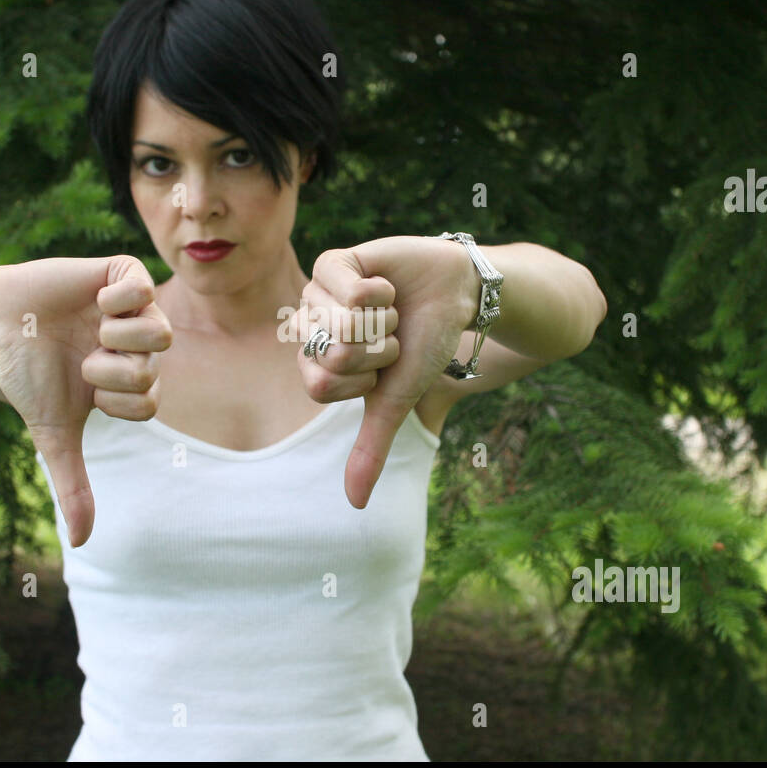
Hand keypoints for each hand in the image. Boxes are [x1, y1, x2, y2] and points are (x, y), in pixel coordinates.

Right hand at [0, 256, 171, 546]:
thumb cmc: (27, 376)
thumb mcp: (53, 433)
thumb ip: (73, 485)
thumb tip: (83, 543)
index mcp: (132, 380)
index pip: (148, 403)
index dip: (112, 400)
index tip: (84, 388)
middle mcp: (140, 345)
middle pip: (155, 369)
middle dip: (111, 370)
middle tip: (84, 356)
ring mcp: (134, 309)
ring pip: (159, 331)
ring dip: (116, 337)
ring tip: (91, 328)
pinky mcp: (121, 274)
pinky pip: (143, 286)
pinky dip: (117, 298)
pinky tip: (94, 301)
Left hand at [295, 236, 477, 508]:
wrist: (456, 298)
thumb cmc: (423, 346)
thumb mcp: (396, 401)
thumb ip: (372, 447)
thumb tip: (355, 504)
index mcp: (317, 364)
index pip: (320, 386)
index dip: (364, 379)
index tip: (383, 365)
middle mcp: (310, 329)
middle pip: (329, 356)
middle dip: (376, 349)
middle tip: (389, 334)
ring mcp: (316, 294)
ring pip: (340, 324)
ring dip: (381, 320)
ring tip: (389, 309)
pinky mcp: (332, 262)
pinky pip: (347, 289)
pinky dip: (379, 291)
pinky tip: (385, 284)